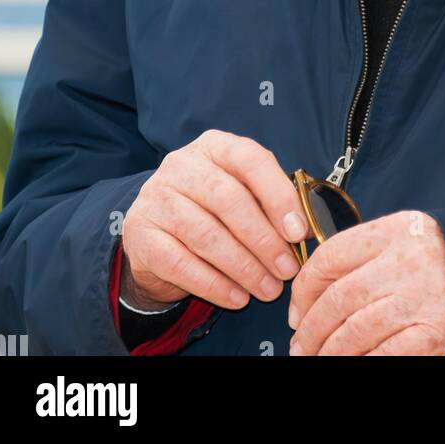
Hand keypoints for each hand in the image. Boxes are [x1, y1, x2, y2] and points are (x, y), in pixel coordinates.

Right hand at [120, 129, 308, 309]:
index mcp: (214, 146)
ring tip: (269, 290)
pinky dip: (215, 285)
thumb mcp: (240, 193)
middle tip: (288, 270)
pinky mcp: (140, 234)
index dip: (278, 195)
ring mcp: (156, 198)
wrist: (155, 233)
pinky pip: (182, 264)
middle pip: (229, 200)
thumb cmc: (211, 209)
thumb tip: (304, 229)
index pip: (250, 159)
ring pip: (207, 235)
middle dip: (264, 240)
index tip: (298, 232)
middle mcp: (181, 165)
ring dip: (244, 268)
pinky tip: (238, 297)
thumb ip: (269, 202)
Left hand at [287, 210, 444, 355]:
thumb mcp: (402, 237)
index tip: (296, 311)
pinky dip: (361, 362)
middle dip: (311, 328)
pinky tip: (351, 362)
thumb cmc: (438, 259)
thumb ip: (363, 255)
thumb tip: (313, 292)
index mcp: (393, 232)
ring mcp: (419, 300)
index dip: (304, 289)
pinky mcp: (431, 335)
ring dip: (329, 352)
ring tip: (318, 358)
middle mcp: (405, 263)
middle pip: (339, 298)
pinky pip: (383, 355)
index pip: (332, 256)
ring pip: (355, 331)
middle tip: (300, 345)